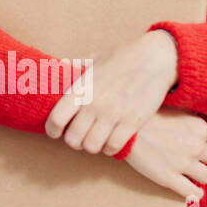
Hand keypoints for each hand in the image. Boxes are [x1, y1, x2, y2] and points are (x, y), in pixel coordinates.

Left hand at [45, 30, 177, 155]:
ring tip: (95, 138)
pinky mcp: (132, 123)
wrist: (154, 59)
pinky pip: (113, 147)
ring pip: (92, 147)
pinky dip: (109, 148)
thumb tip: (62, 67)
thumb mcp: (95, 59)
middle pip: (73, 139)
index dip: (52, 130)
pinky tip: (110, 140)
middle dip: (74, 141)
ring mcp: (113, 115)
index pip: (56, 119)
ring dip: (92, 146)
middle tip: (79, 136)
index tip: (55, 132)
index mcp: (81, 88)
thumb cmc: (123, 57)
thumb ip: (77, 67)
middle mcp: (94, 103)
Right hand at [122, 106, 206, 200]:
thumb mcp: (172, 109)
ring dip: (198, 174)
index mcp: (199, 127)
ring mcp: (183, 164)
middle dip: (199, 157)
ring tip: (186, 171)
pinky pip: (193, 193)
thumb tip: (196, 124)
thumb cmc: (145, 118)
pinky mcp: (170, 178)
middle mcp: (196, 146)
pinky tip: (188, 189)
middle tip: (183, 154)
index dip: (199, 140)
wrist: (122, 129)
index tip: (186, 140)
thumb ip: (189, 117)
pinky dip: (193, 193)